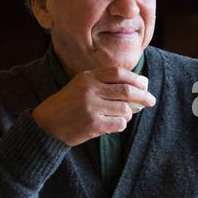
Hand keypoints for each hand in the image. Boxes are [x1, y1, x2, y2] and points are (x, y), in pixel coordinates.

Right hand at [31, 67, 155, 145]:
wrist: (46, 124)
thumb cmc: (68, 105)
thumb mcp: (81, 86)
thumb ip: (104, 83)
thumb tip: (140, 84)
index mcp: (87, 77)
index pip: (118, 73)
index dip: (135, 78)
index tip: (145, 84)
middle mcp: (89, 89)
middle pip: (126, 90)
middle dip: (143, 96)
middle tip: (151, 100)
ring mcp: (91, 107)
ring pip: (124, 109)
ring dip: (129, 114)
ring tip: (123, 116)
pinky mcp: (93, 124)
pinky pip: (119, 123)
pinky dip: (121, 124)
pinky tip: (115, 124)